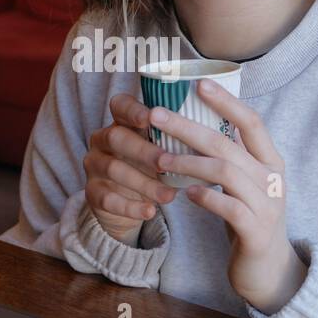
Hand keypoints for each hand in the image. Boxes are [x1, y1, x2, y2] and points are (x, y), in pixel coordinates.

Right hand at [83, 93, 178, 242]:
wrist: (129, 204)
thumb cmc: (153, 167)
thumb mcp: (162, 149)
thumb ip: (179, 137)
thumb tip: (225, 130)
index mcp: (121, 121)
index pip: (120, 105)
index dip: (133, 110)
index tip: (151, 117)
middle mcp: (102, 139)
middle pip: (116, 137)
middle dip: (143, 150)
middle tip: (167, 163)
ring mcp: (94, 165)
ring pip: (113, 169)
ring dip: (143, 183)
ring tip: (169, 196)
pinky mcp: (91, 192)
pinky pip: (107, 198)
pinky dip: (130, 206)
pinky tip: (151, 212)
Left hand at [148, 79, 306, 313]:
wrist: (270, 271)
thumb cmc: (250, 220)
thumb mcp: (246, 184)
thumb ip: (233, 156)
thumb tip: (202, 123)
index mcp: (271, 161)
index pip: (252, 121)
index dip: (226, 101)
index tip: (198, 83)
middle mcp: (272, 179)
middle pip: (228, 144)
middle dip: (188, 127)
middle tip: (155, 116)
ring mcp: (267, 206)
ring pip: (226, 173)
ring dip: (188, 163)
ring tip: (160, 160)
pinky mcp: (256, 232)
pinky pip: (229, 208)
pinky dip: (205, 197)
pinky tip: (185, 194)